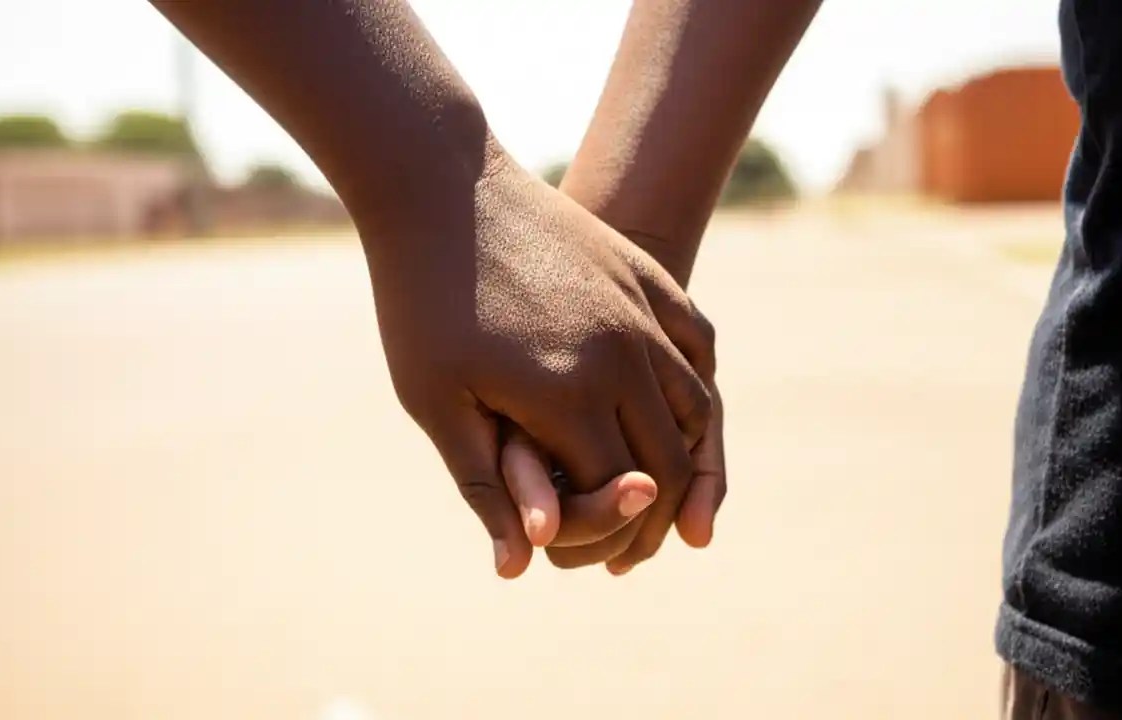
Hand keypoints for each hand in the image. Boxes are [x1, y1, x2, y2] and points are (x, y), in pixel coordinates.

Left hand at [362, 154, 714, 577]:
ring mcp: (642, 313)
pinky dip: (698, 388)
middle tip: (633, 543)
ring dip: (686, 458)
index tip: (583, 553)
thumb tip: (519, 568)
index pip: (617, 494)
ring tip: (661, 488)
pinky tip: (682, 411)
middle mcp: (623, 357)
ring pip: (695, 409)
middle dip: (655, 514)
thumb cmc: (422, 304)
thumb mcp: (435, 402)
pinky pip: (699, 345)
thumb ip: (485, 487)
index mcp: (568, 396)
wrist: (439, 186)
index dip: (605, 535)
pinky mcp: (646, 279)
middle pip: (669, 461)